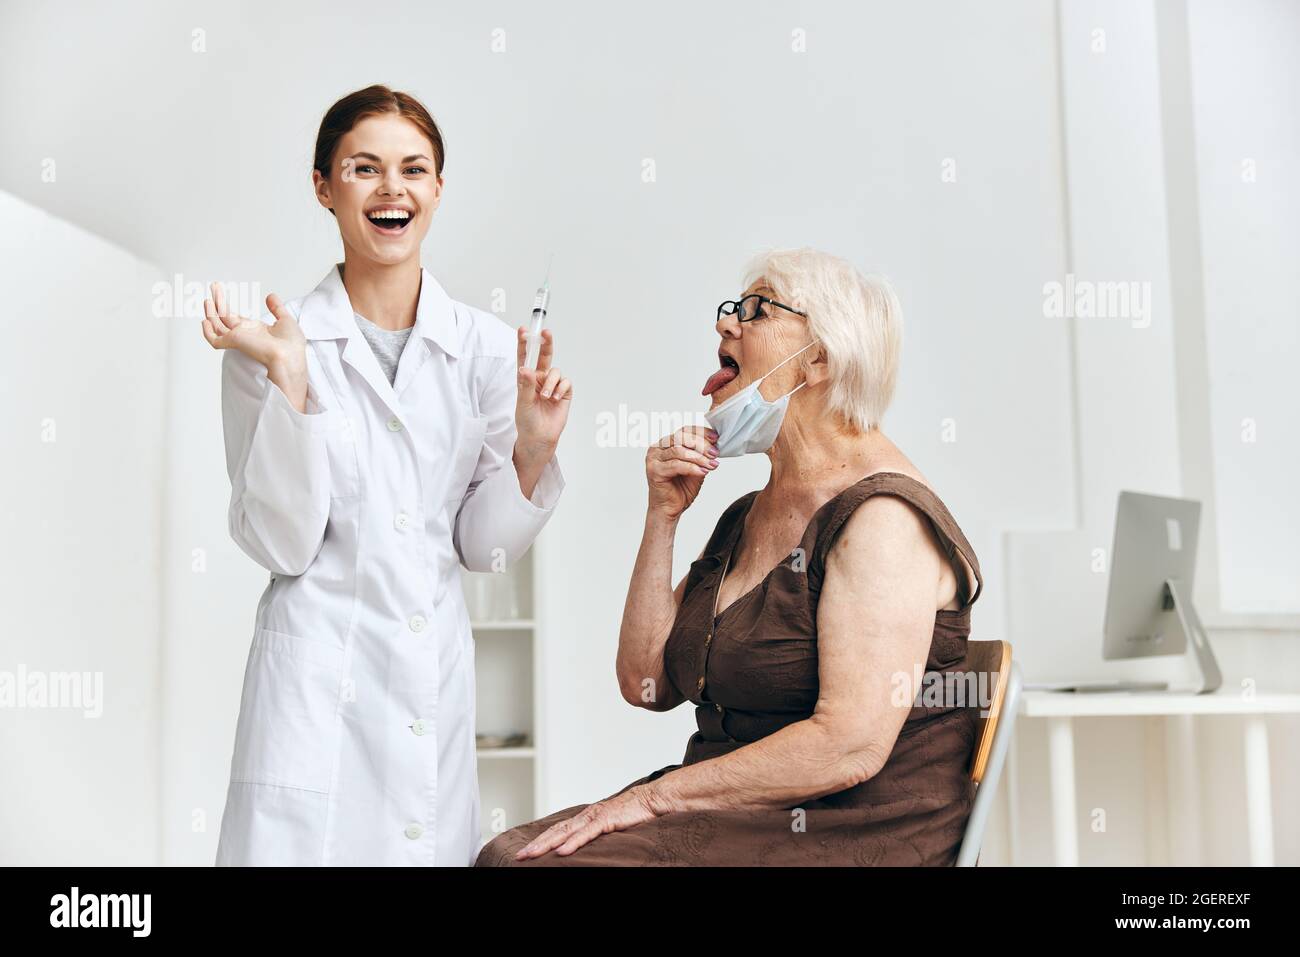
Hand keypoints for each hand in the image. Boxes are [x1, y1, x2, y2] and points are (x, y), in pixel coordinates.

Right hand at [201, 283, 305, 374]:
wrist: (289, 355)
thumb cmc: (291, 345)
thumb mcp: (285, 320)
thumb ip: (276, 308)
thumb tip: (270, 296)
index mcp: (255, 331)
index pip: (235, 318)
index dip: (227, 306)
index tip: (220, 292)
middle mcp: (245, 335)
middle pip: (225, 318)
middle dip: (218, 302)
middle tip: (214, 287)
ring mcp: (238, 339)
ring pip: (218, 325)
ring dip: (211, 312)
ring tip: (207, 298)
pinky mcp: (233, 343)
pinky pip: (215, 340)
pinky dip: (208, 332)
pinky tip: (204, 321)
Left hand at [513, 326, 570, 465]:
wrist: (540, 437)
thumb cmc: (527, 420)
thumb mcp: (523, 402)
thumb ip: (525, 385)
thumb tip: (525, 368)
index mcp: (525, 378)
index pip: (524, 357)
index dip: (524, 343)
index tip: (523, 330)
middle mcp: (539, 378)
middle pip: (544, 356)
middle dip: (545, 343)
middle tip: (546, 332)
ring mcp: (552, 384)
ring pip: (555, 371)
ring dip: (550, 383)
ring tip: (546, 397)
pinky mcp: (564, 392)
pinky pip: (565, 382)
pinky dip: (560, 389)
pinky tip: (555, 399)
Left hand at [514, 786, 659, 860]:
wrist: (650, 800)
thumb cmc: (631, 814)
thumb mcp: (608, 826)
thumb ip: (594, 833)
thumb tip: (580, 848)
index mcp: (584, 817)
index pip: (557, 830)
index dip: (541, 840)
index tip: (526, 851)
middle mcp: (585, 815)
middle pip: (555, 831)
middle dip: (537, 843)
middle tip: (521, 855)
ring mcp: (594, 816)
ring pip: (566, 832)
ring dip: (548, 843)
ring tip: (533, 854)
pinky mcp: (606, 820)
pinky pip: (586, 833)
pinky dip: (573, 842)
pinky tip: (563, 851)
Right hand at [646, 426, 718, 519]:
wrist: (670, 509)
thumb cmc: (680, 489)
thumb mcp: (696, 467)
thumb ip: (701, 455)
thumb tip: (714, 445)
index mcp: (666, 443)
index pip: (684, 431)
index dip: (701, 432)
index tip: (715, 438)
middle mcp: (657, 448)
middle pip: (681, 437)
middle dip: (701, 444)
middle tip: (714, 453)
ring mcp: (653, 459)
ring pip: (679, 450)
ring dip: (698, 457)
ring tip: (711, 464)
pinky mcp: (654, 471)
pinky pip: (676, 465)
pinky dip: (692, 468)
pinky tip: (703, 472)